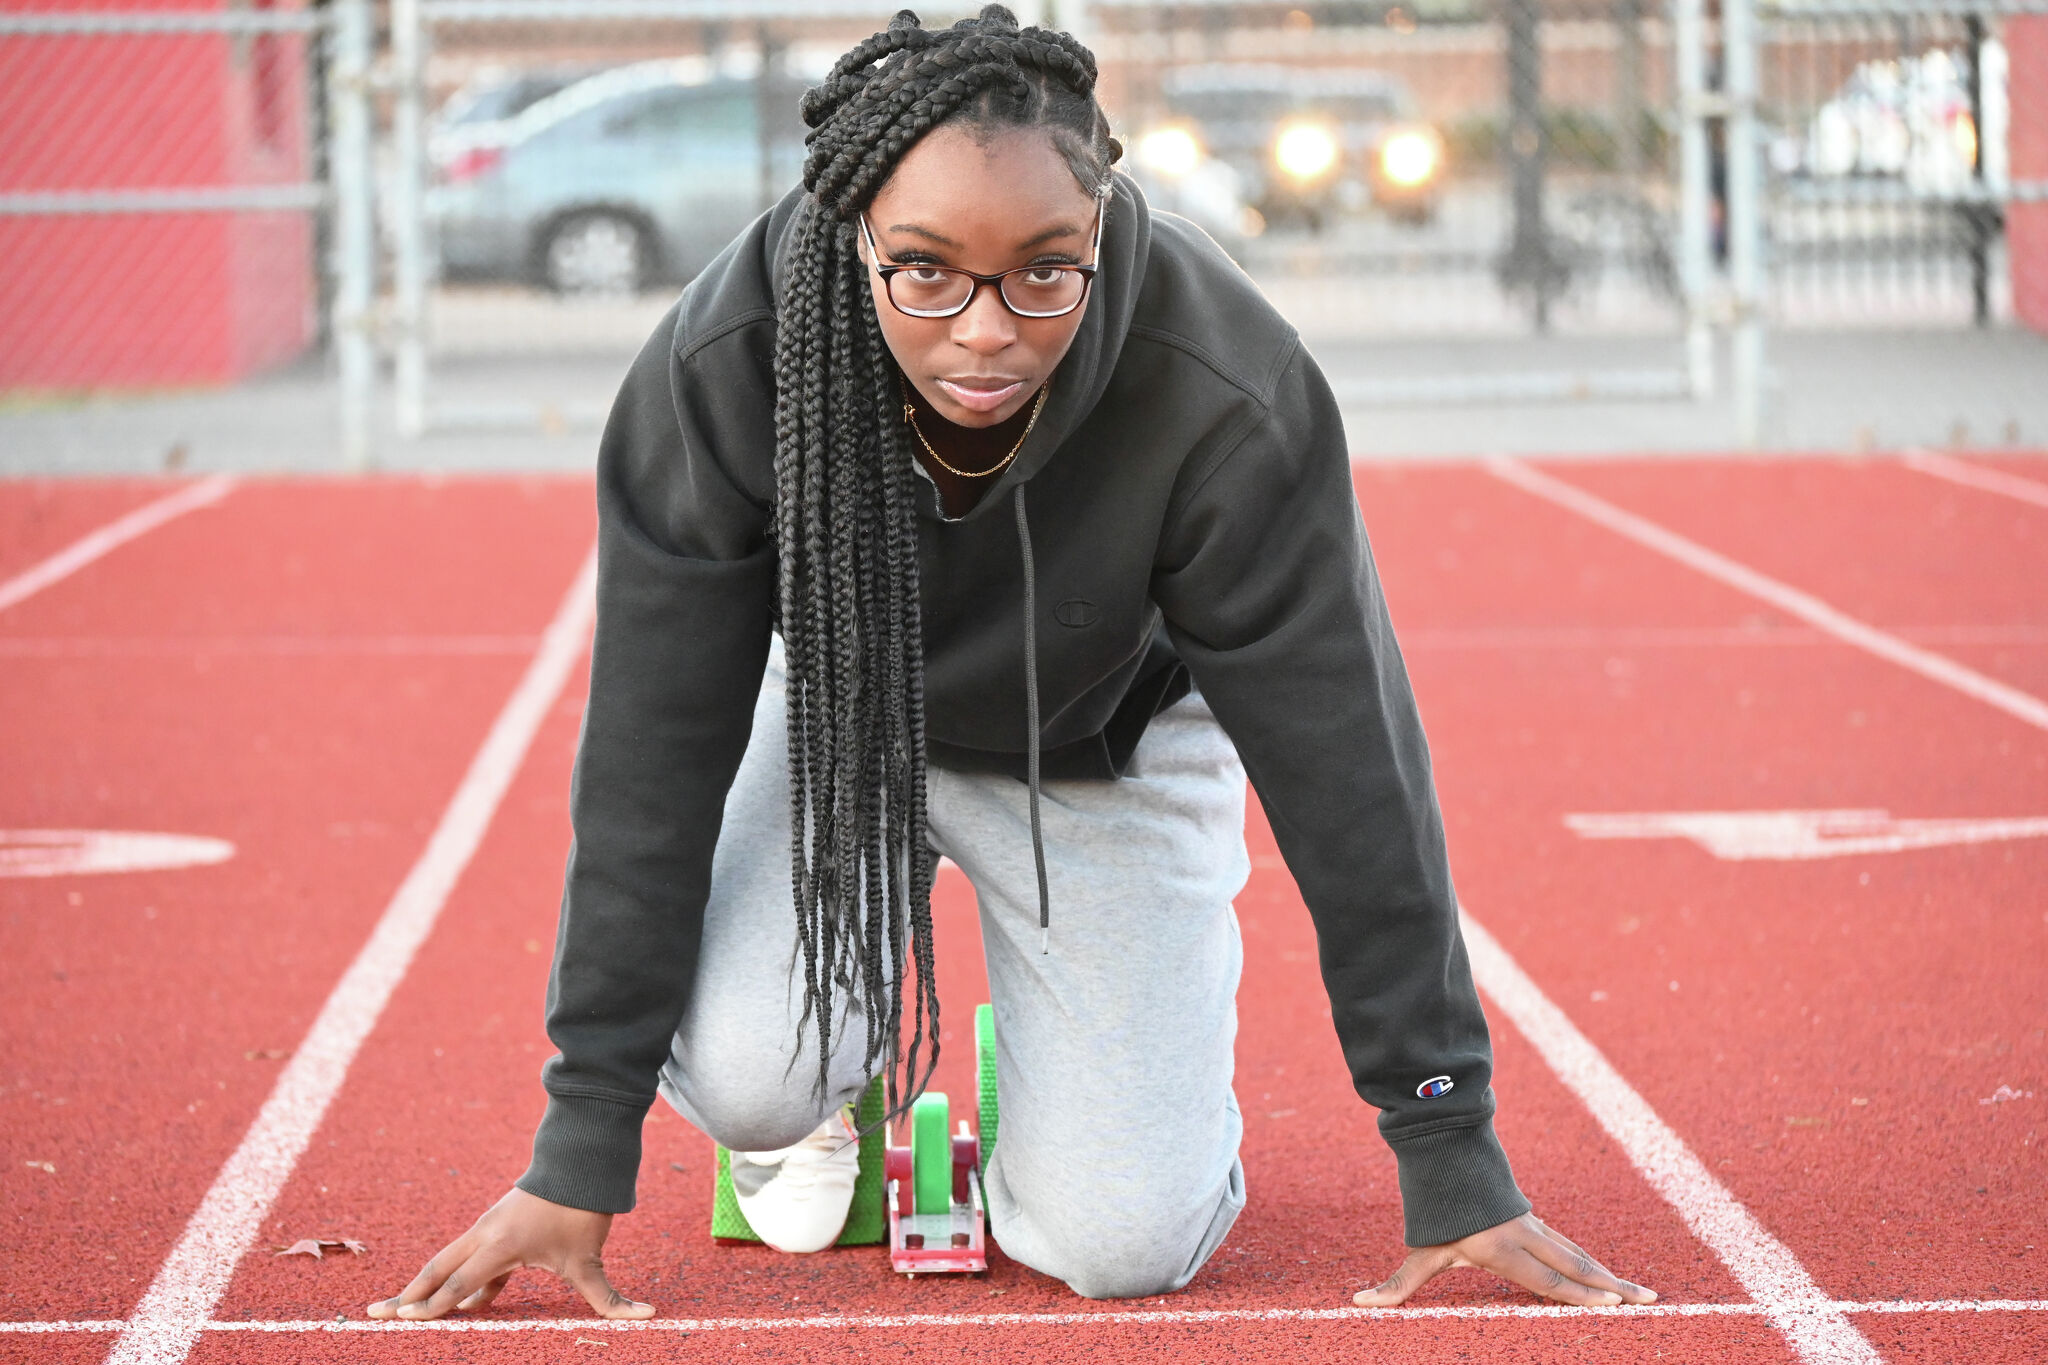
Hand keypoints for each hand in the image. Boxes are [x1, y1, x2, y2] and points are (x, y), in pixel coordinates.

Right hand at [366, 1187, 654, 1320]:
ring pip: (447, 1261)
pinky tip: (463, 1306)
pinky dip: (454, 1279)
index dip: (433, 1307)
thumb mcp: (590, 1258)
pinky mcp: (494, 1225)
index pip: (460, 1285)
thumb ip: (610, 1297)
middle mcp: (485, 1235)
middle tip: (374, 1315)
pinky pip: (467, 1258)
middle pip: (438, 1271)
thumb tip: (648, 1315)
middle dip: (407, 1296)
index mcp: (501, 1246)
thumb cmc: (581, 1209)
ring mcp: (487, 1228)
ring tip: (395, 1309)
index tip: (405, 1323)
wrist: (580, 1160)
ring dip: (422, 1286)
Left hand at [1353, 1212, 1656, 1307]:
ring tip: (1643, 1292)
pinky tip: (1609, 1275)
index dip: (1582, 1296)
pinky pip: (1568, 1244)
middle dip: (1612, 1287)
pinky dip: (1591, 1261)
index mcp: (1502, 1248)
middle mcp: (1524, 1235)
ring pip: (1577, 1253)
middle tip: (1648, 1300)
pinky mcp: (1533, 1219)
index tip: (1616, 1307)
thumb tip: (1358, 1302)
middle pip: (1576, 1265)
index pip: (1548, 1280)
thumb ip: (1397, 1284)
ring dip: (1610, 1274)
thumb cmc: (1432, 1207)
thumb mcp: (1418, 1249)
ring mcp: (1532, 1225)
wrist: (1443, 1149)